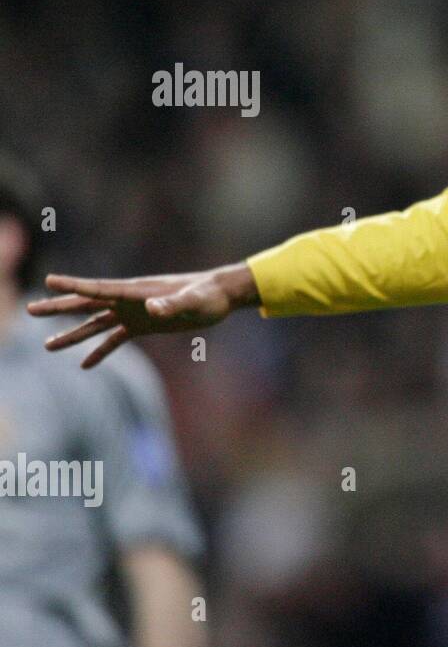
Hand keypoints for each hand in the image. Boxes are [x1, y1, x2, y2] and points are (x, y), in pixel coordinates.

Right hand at [25, 263, 258, 368]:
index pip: (99, 288)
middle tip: (29, 309)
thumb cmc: (208, 295)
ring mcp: (134, 313)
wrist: (219, 297)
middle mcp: (129, 300)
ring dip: (73, 334)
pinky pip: (116, 339)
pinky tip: (84, 365)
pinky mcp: (144, 325)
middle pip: (87, 303)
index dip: (73, 285)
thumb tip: (152, 309)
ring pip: (96, 323)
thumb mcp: (193, 301)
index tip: (48, 281)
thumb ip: (173, 305)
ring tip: (47, 346)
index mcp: (136, 291)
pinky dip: (101, 351)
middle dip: (59, 307)